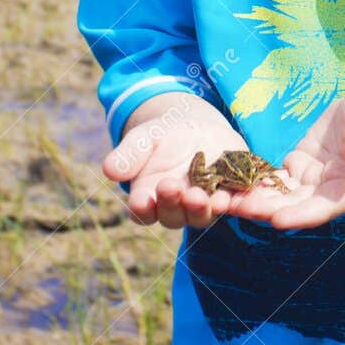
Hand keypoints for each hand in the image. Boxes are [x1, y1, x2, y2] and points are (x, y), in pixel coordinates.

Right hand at [102, 99, 247, 230]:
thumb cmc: (162, 136)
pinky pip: (234, 203)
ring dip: (205, 208)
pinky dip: (236, 203)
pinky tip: (236, 194)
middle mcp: (176, 207)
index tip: (143, 198)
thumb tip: (109, 169)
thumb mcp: (144, 138)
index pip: (142, 210)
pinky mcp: (230, 195)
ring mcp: (204, 204)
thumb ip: (128, 154)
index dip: (142, 207)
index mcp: (149, 197)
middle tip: (175, 188)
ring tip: (210, 197)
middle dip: (174, 203)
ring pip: (203, 214)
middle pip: (173, 215)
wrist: (196, 128)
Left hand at [222, 88, 344, 230]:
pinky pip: (275, 177)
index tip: (277, 220)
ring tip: (225, 199)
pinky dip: (255, 180)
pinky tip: (232, 179)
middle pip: (293, 206)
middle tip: (236, 208)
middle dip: (265, 209)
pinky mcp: (299, 165)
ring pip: (279, 195)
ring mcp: (311, 180)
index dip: (299, 216)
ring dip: (253, 198)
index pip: (322, 208)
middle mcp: (326, 190)